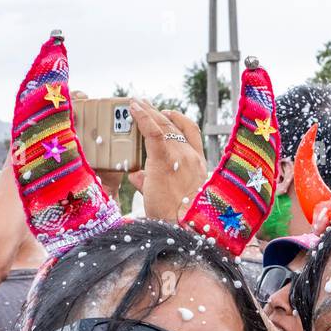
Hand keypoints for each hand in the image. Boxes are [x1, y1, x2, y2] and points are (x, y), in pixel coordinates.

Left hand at [128, 100, 206, 222]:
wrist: (185, 227)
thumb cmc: (177, 219)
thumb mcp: (169, 197)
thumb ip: (151, 182)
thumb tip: (136, 176)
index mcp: (197, 166)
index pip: (190, 135)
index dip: (178, 121)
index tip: (167, 114)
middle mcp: (191, 157)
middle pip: (175, 127)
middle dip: (159, 114)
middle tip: (145, 104)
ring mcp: (180, 156)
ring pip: (164, 126)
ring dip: (148, 112)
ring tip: (136, 103)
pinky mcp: (165, 159)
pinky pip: (154, 131)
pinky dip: (143, 117)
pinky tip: (133, 108)